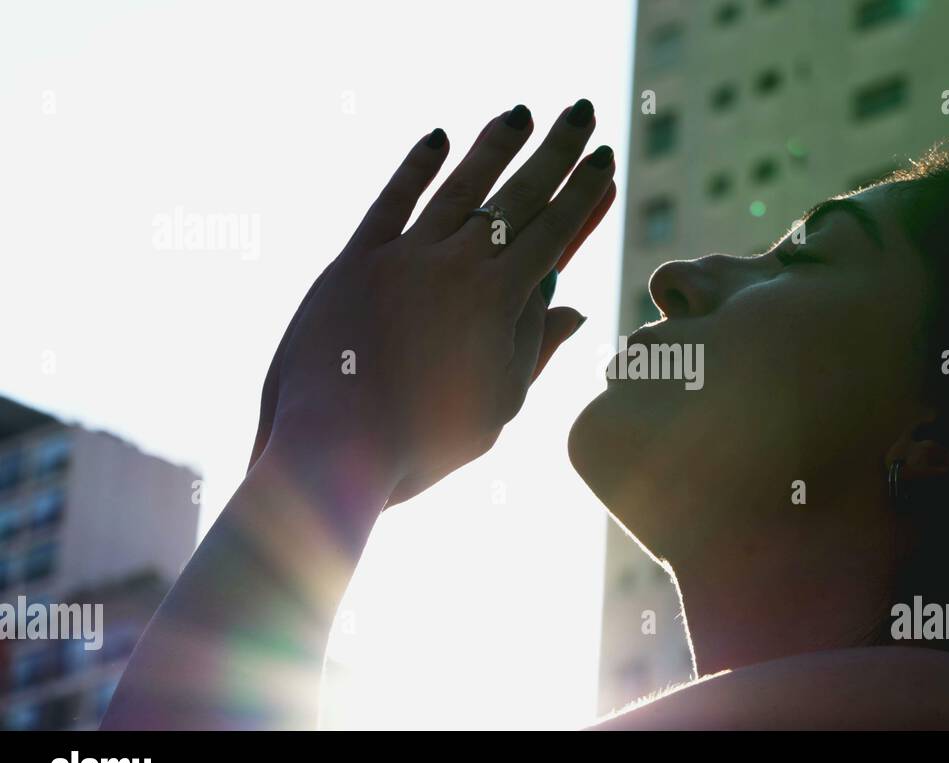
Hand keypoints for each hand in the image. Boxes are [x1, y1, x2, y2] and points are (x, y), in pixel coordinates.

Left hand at [248, 102, 616, 505]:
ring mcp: (400, 257)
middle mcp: (453, 265)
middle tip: (581, 114)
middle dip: (554, 152)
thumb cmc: (423, 443)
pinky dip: (415, 168)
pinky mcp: (353, 262)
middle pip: (515, 197)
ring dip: (493, 146)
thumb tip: (571, 304)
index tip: (604, 163)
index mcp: (497, 302)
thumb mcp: (497, 405)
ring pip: (458, 187)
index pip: (553, 233)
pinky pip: (390, 202)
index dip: (582, 195)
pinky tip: (437, 139)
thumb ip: (533, 347)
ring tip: (520, 113)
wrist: (331, 451)